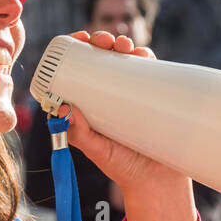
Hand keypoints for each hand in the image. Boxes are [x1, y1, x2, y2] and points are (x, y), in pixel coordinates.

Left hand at [61, 31, 177, 195]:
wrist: (157, 181)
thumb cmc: (121, 167)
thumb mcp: (95, 149)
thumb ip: (80, 134)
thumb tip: (63, 108)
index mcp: (91, 103)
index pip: (81, 68)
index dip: (79, 49)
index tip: (79, 39)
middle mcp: (111, 95)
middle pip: (104, 58)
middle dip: (102, 41)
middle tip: (103, 41)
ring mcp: (134, 94)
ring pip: (127, 60)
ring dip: (123, 44)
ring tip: (123, 45)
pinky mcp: (155, 97)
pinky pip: (151, 71)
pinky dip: (146, 57)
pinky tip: (141, 52)